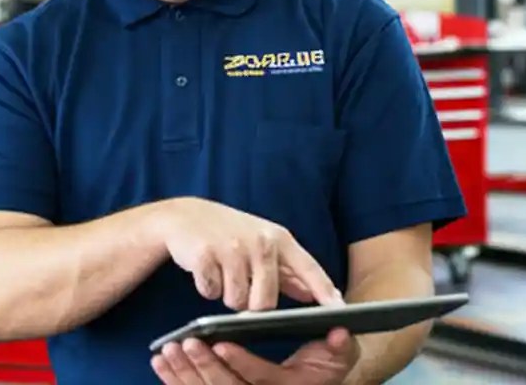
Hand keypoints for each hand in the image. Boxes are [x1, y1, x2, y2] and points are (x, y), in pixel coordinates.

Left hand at [152, 327, 359, 384]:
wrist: (312, 384)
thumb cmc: (324, 367)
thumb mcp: (339, 356)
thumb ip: (340, 346)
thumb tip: (339, 331)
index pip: (262, 379)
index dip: (242, 363)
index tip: (222, 344)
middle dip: (204, 368)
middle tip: (186, 344)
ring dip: (184, 376)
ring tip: (166, 352)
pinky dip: (176, 381)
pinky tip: (161, 363)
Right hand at [156, 197, 343, 310]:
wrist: (185, 216)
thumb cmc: (229, 232)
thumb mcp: (262, 243)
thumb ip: (288, 271)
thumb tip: (312, 294)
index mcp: (278, 239)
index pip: (308, 269)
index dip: (325, 291)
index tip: (340, 309)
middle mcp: (259, 242)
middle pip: (266, 302)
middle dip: (253, 304)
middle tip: (241, 284)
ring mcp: (232, 249)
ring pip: (237, 302)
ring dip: (228, 295)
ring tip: (222, 272)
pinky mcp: (205, 256)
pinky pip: (212, 293)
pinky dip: (208, 288)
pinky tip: (206, 270)